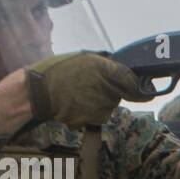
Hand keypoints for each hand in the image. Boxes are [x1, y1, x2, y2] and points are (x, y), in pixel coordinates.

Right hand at [24, 51, 150, 128]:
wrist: (37, 93)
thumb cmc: (57, 71)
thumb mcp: (84, 58)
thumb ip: (107, 65)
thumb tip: (125, 69)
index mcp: (108, 70)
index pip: (135, 81)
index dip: (139, 85)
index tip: (142, 86)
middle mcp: (110, 90)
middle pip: (121, 93)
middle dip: (112, 89)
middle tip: (90, 84)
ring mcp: (103, 107)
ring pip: (109, 104)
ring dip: (100, 100)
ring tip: (79, 93)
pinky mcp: (95, 120)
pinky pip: (99, 114)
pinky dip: (91, 110)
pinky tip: (76, 103)